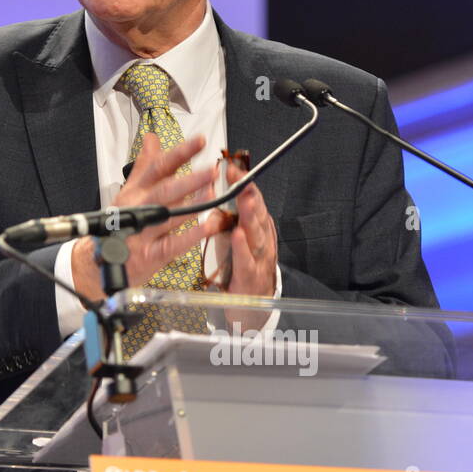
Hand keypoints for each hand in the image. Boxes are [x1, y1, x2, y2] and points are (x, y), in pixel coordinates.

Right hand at [71, 132, 222, 300]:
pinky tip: (207, 226)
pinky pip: (172, 244)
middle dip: (189, 179)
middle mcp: (139, 208)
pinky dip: (190, 236)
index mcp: (136, 191)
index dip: (180, 153)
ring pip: (170, 215)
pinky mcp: (150, 255)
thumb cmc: (118, 225)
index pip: (159, 167)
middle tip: (212, 169)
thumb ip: (145, 166)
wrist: (96, 263)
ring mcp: (144, 232)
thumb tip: (152, 139)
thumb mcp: (129, 193)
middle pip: (165, 190)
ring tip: (212, 192)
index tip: (200, 141)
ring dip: (193, 204)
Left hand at [225, 161, 277, 296]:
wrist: (252, 304)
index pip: (252, 199)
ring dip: (251, 216)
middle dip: (249, 194)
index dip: (243, 183)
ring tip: (246, 200)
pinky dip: (242, 248)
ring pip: (257, 234)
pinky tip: (237, 235)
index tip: (232, 167)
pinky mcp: (251, 277)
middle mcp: (261, 238)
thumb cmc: (241, 266)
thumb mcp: (235, 236)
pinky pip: (246, 260)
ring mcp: (259, 258)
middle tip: (242, 177)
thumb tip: (211, 190)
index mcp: (257, 227)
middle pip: (257, 213)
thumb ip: (227, 215)